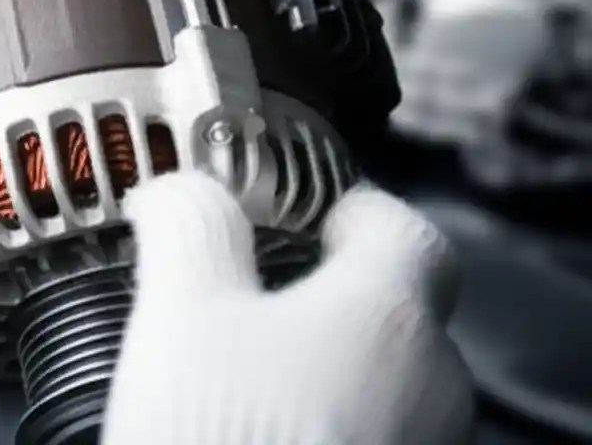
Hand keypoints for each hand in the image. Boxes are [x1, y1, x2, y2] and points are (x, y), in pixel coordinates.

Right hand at [103, 171, 474, 444]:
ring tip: (231, 376)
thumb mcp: (182, 306)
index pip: (400, 228)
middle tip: (242, 294)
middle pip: (387, 307)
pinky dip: (314, 425)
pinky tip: (248, 438)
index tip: (300, 214)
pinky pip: (359, 436)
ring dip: (312, 368)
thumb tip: (180, 189)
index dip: (344, 210)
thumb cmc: (230, 442)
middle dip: (316, 294)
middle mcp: (428, 382)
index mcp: (388, 311)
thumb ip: (190, 225)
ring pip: (373, 381)